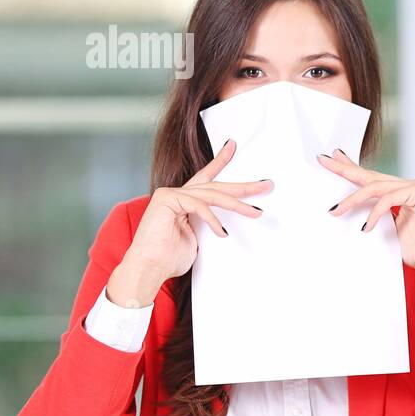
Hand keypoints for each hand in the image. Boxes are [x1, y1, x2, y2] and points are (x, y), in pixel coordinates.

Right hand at [109, 138, 270, 306]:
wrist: (149, 269)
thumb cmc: (169, 258)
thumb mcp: (197, 238)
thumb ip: (207, 224)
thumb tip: (225, 226)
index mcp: (184, 202)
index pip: (206, 179)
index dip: (220, 161)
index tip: (232, 146)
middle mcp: (177, 194)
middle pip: (216, 185)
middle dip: (243, 186)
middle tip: (265, 185)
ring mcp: (171, 194)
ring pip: (212, 194)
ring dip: (238, 204)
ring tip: (255, 212)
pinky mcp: (167, 199)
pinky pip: (199, 206)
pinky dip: (212, 220)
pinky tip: (221, 232)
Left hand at [318, 149, 414, 302]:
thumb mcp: (389, 230)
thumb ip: (375, 217)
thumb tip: (350, 214)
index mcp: (401, 192)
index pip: (371, 178)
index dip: (351, 169)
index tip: (333, 160)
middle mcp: (409, 185)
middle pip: (370, 176)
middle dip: (345, 169)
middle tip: (324, 162)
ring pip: (375, 187)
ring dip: (352, 199)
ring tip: (336, 210)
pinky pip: (388, 199)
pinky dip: (374, 213)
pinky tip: (365, 227)